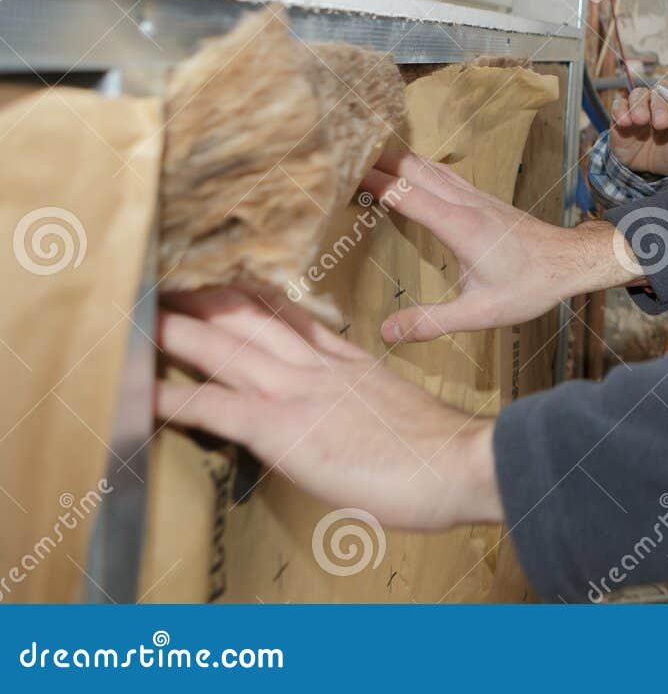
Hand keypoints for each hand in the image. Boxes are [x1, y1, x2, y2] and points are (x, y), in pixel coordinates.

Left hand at [154, 288, 501, 529]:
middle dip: (207, 295)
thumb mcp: (402, 406)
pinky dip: (173, 395)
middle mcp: (319, 367)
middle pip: (252, 318)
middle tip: (171, 271)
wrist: (464, 460)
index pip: (292, 317)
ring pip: (226, 347)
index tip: (230, 274)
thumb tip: (357, 407)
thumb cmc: (443, 449)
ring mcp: (299, 392)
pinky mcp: (283, 428)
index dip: (255, 294)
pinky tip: (139, 390)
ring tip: (142, 309)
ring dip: (178, 328)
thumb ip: (370, 396)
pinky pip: (214, 406)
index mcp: (348, 362)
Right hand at [361, 146, 632, 342]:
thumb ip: (432, 322)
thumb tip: (386, 332)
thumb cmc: (530, 286)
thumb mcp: (481, 313)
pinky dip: (415, 165)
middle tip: (339, 148)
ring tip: (362, 149)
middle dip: (376, 157)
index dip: (372, 181)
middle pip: (413, 169)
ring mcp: (474, 196)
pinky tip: (406, 166)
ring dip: (395, 157)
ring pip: (428, 166)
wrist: (570, 261)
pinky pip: (441, 173)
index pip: (406, 195)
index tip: (340, 173)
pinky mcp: (481, 198)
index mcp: (460, 225)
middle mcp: (465, 202)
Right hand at [608, 81, 667, 175]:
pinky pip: (619, 104)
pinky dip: (620, 110)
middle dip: (661, 105)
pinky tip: (624, 122)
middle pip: (663, 89)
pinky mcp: (623, 114)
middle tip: (660, 124)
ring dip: (640, 105)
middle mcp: (663, 102)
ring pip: (639, 93)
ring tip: (640, 121)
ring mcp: (642, 106)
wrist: (646, 170)